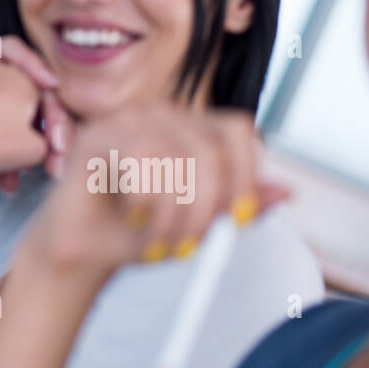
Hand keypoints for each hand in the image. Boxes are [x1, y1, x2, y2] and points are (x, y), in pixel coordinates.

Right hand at [17, 103, 288, 280]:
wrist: (81, 253)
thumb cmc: (134, 233)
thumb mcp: (197, 224)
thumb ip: (237, 205)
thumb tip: (287, 191)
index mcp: (188, 128)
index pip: (238, 129)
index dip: (246, 174)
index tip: (240, 220)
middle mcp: (159, 115)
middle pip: (210, 148)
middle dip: (206, 208)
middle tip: (189, 244)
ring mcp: (124, 120)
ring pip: (176, 155)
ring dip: (173, 212)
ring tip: (159, 237)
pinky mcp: (95, 136)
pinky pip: (140, 158)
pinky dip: (145, 200)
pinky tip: (133, 215)